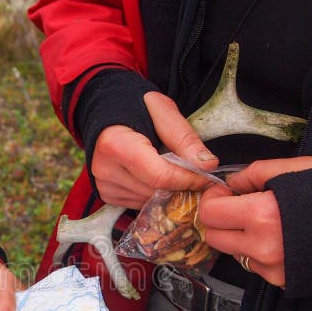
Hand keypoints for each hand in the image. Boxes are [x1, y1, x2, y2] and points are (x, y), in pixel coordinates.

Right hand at [91, 92, 217, 208]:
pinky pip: (139, 203)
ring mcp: (103, 185)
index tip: (207, 177)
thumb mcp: (164, 113)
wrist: (108, 113)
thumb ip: (185, 139)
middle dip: (180, 186)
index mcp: (115, 145)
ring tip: (176, 174)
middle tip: (197, 177)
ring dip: (168, 192)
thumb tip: (207, 166)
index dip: (188, 179)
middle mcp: (104, 169)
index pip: (160, 176)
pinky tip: (157, 178)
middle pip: (155, 191)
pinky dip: (154, 194)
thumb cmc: (137, 107)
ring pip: (149, 201)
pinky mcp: (107, 195)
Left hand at [198, 157, 311, 286]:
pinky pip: (254, 265)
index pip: (209, 214)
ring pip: (233, 252)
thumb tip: (230, 183)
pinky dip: (258, 252)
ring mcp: (270, 269)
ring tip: (267, 222)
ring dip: (238, 237)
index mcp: (261, 215)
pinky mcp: (280, 282)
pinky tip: (281, 239)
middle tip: (238, 206)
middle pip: (213, 237)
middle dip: (220, 219)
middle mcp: (260, 247)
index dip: (213, 199)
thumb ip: (255, 174)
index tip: (225, 192)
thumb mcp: (298, 169)